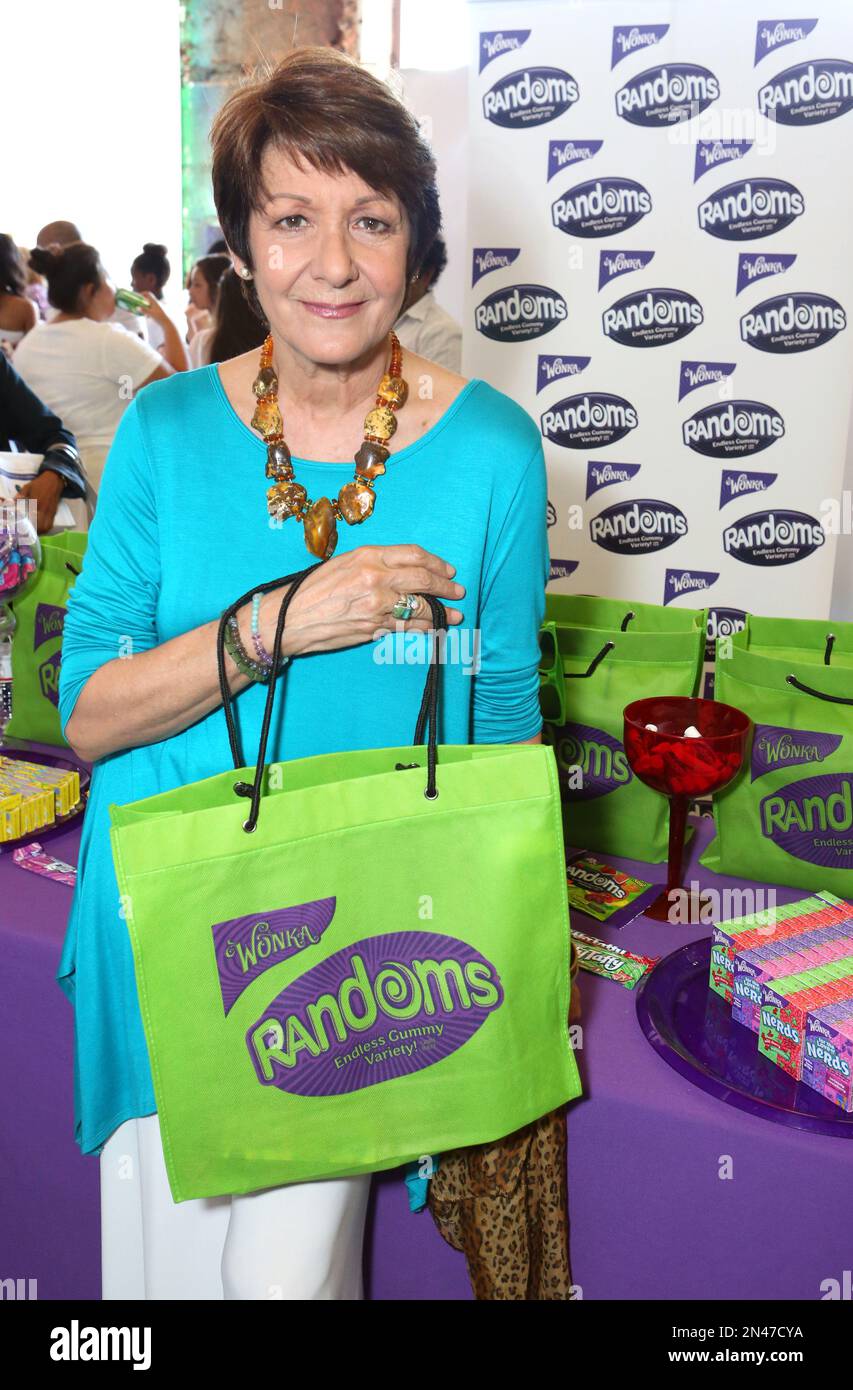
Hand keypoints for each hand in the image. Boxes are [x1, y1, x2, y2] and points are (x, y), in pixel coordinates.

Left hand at [17, 470, 64, 533]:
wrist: (54, 481)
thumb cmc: (39, 484)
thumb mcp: (27, 487)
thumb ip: (20, 495)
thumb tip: (13, 502)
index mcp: (36, 502)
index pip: (31, 517)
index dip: (27, 524)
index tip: (21, 526)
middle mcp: (44, 509)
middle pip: (40, 525)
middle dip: (34, 530)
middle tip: (27, 530)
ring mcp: (50, 512)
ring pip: (46, 527)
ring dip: (40, 531)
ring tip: (34, 531)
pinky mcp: (54, 513)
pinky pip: (50, 524)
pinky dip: (45, 528)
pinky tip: (40, 528)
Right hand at [139, 290, 167, 324]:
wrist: (168, 323)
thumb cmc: (160, 318)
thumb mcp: (151, 314)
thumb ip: (144, 310)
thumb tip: (137, 307)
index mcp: (155, 302)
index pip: (148, 294)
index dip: (142, 293)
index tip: (137, 296)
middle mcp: (157, 303)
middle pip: (148, 299)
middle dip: (143, 302)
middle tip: (138, 305)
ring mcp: (159, 307)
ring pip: (150, 305)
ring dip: (145, 307)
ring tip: (142, 312)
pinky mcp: (160, 312)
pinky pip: (153, 310)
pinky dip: (149, 312)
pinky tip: (148, 317)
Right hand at [255, 543, 465, 658]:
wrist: (290, 618)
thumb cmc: (313, 589)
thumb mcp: (342, 563)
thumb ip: (373, 562)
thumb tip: (403, 570)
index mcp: (368, 556)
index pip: (414, 555)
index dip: (436, 563)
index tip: (448, 570)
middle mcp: (375, 578)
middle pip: (424, 580)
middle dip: (446, 587)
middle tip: (458, 591)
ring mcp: (377, 606)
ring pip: (421, 607)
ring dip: (443, 612)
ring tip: (455, 614)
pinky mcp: (374, 628)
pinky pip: (407, 628)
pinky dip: (424, 628)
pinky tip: (434, 628)